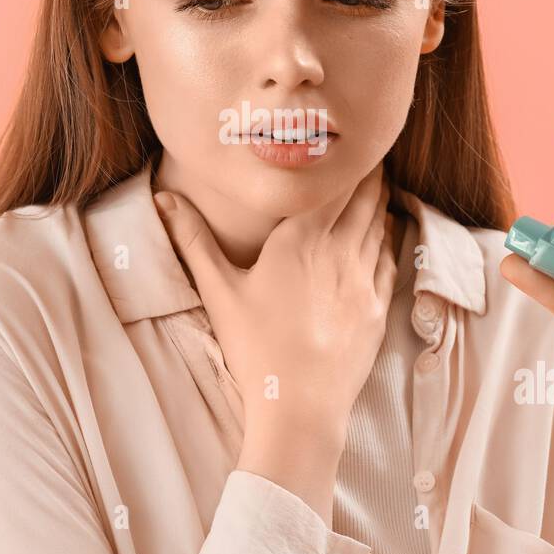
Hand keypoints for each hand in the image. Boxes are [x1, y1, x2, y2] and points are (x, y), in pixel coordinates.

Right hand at [154, 162, 397, 438]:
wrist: (300, 408)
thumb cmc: (255, 349)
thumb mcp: (218, 291)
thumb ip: (193, 240)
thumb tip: (163, 198)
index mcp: (302, 240)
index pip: (334, 185)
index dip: (344, 162)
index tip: (346, 145)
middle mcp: (341, 252)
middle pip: (365, 199)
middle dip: (368, 175)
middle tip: (369, 155)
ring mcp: (365, 280)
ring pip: (380, 227)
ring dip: (379, 203)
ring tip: (378, 186)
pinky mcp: (378, 308)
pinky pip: (389, 260)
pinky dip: (388, 239)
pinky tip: (385, 235)